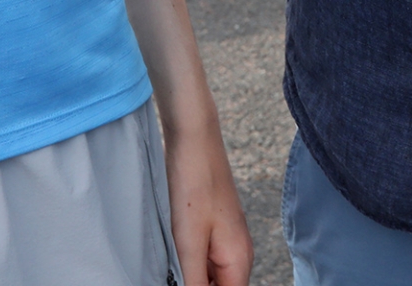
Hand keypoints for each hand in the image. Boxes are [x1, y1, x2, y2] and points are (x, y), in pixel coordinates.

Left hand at [164, 119, 252, 285]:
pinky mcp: (215, 229)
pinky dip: (191, 267)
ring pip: (213, 278)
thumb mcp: (188, 244)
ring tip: (172, 264)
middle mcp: (239, 252)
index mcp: (239, 259)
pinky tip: (173, 257)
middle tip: (174, 271)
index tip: (183, 278)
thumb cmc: (194, 186)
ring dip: (193, 279)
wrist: (195, 139)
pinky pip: (206, 261)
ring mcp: (228, 240)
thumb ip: (194, 283)